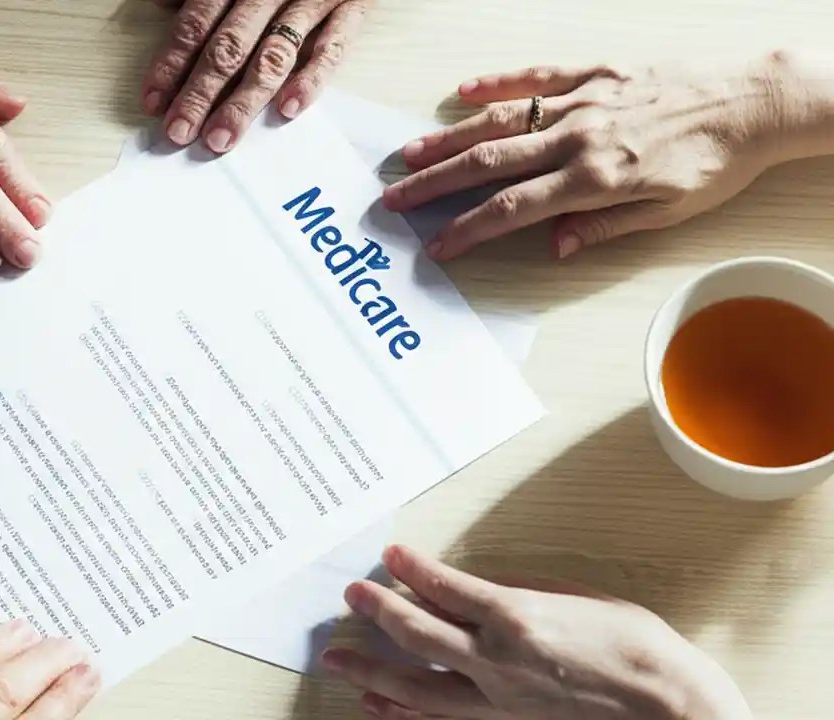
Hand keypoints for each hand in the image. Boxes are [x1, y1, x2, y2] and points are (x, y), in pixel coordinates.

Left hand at [142, 0, 370, 152]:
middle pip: (228, 47)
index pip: (196, 25)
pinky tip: (289, 108)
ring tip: (222, 136)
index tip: (155, 103)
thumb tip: (162, 6)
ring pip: (272, 55)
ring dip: (244, 100)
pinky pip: (331, 47)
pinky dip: (311, 79)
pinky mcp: (351, 9)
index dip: (172, 64)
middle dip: (201, 93)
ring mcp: (311, 0)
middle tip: (181, 132)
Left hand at [323, 546, 751, 719]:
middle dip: (376, 612)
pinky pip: (440, 719)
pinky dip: (403, 712)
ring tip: (337, 659)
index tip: (389, 554)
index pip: (444, 585)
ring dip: (371, 671)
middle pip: (416, 632)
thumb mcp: (579, 600)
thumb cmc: (639, 649)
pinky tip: (379, 705)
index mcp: (517, 617)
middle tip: (350, 596)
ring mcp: (498, 700)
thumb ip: (520, 593)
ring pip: (416, 685)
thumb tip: (477, 589)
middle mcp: (497, 660)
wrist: (673, 711)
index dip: (410, 567)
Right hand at [385, 60, 789, 260]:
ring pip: (501, 119)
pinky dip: (498, 83)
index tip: (435, 246)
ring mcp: (584, 100)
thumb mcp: (664, 213)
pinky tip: (463, 92)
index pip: (514, 209)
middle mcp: (579, 137)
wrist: (754, 102)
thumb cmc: (714, 163)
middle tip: (394, 198)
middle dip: (436, 184)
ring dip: (450, 138)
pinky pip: (537, 76)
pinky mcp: (597, 72)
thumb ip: (601, 227)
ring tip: (410, 154)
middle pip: (490, 163)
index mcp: (595, 179)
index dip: (468, 230)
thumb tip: (552, 247)